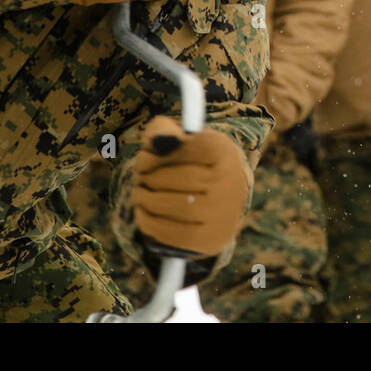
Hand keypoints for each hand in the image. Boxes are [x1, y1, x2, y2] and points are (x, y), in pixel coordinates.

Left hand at [132, 118, 249, 257]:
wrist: (222, 202)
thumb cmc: (196, 165)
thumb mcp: (184, 141)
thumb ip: (163, 130)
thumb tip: (157, 140)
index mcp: (225, 152)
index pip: (185, 149)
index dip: (156, 154)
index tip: (145, 156)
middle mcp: (230, 183)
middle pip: (179, 178)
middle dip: (149, 176)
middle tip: (139, 177)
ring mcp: (222, 214)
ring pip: (173, 205)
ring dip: (146, 199)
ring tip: (140, 194)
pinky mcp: (210, 239)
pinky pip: (170, 232)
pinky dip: (148, 221)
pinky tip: (144, 212)